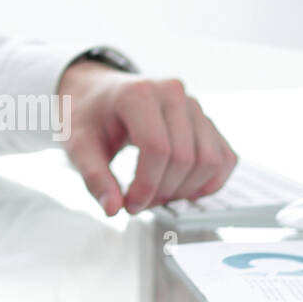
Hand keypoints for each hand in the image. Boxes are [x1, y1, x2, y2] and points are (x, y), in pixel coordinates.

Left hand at [56, 60, 235, 216]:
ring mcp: (193, 105)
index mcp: (137, 93)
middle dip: (163, 192)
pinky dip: (210, 182)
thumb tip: (112, 208)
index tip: (129, 204)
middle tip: (139, 203)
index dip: (147, 185)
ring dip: (187, 190)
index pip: (157, 148)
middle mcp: (171, 93)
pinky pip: (225, 157)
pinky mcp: (205, 120)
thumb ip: (93, 176)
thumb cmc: (88, 115)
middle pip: (185, 157)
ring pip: (210, 160)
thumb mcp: (78, 143)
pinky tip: (183, 189)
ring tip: (157, 195)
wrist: (97, 93)